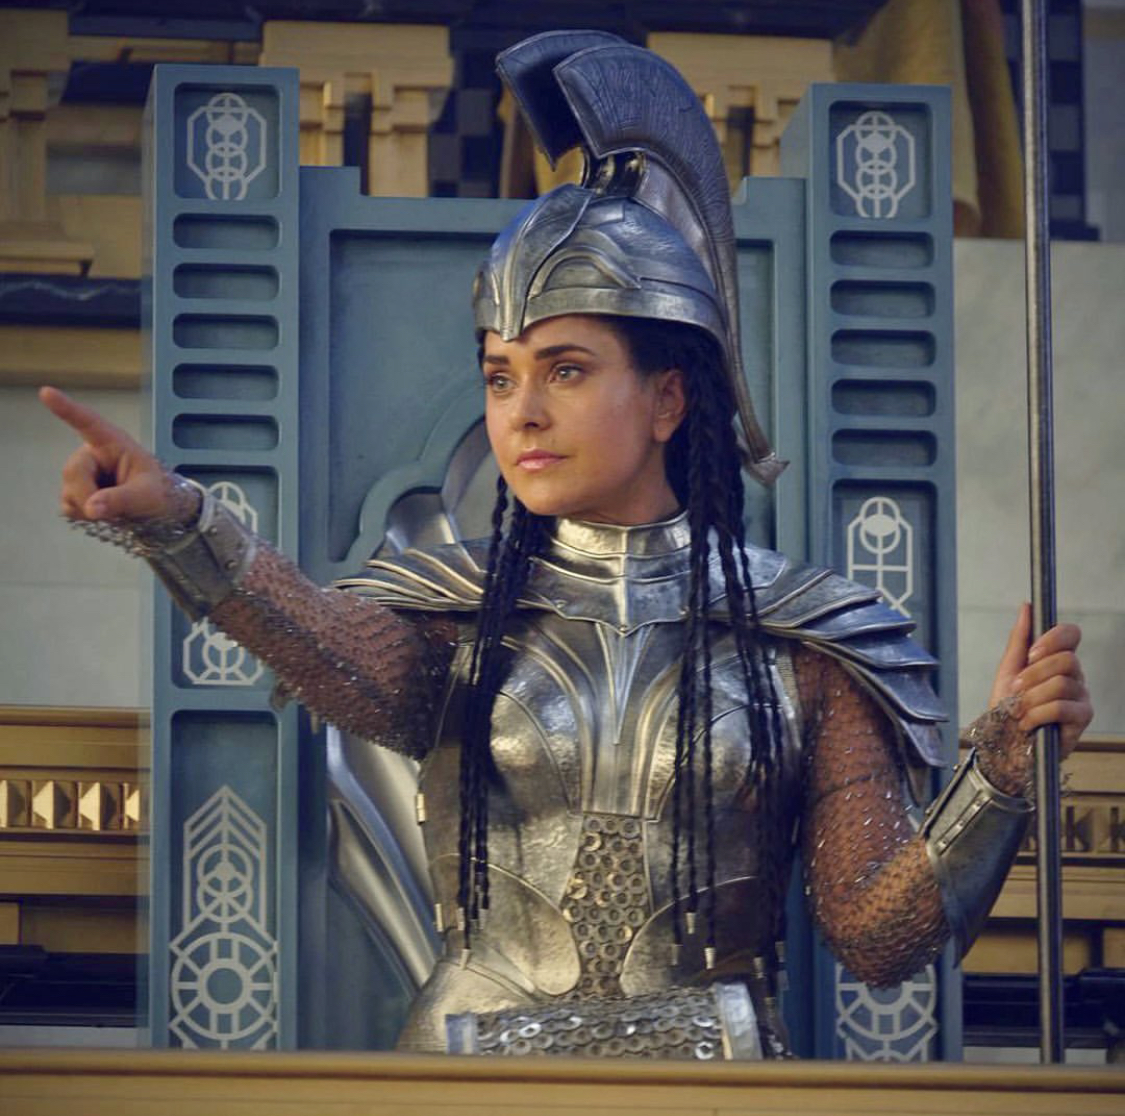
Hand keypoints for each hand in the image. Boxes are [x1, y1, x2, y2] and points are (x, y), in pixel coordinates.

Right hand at [40, 386, 172, 521]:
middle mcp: (91, 455)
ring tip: (116, 509)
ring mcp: (81, 474)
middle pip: (73, 473)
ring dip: (89, 509)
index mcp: (112, 443)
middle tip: (111, 513)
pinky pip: (69, 507)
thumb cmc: (157, 491)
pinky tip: (103, 514)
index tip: (46, 392)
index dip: (66, 409)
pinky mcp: (75, 492)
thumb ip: (122, 499)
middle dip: (88, 497)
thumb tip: (92, 508)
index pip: (87, 423)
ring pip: (69, 493)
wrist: (157, 509)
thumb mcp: (148, 495)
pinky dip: (85, 516)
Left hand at [989, 601, 1091, 759]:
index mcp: (1057, 661)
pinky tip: (1026, 723)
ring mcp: (1081, 698)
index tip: (1032, 653)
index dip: (1054, 639)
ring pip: (1062, 684)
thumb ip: (1020, 639)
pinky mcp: (1081, 720)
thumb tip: (1027, 606)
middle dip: (1033, 674)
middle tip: (1016, 690)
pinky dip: (1037, 714)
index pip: (1071, 634)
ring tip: (1018, 710)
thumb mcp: (1007, 670)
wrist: (1001, 744)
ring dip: (1031, 698)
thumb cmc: (1006, 709)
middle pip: (1067, 660)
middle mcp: (1074, 677)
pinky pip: (1062, 707)